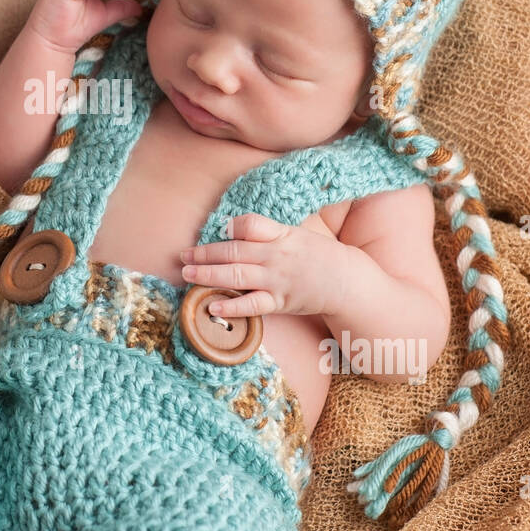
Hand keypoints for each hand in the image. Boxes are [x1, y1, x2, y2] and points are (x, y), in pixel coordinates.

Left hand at [178, 212, 346, 318]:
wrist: (346, 281)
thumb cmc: (316, 255)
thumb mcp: (295, 235)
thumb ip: (266, 233)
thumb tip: (230, 229)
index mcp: (281, 235)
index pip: (251, 225)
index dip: (230, 227)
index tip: (215, 230)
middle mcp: (276, 256)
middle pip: (235, 251)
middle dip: (205, 253)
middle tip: (183, 256)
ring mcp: (277, 280)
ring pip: (237, 275)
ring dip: (209, 275)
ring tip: (187, 274)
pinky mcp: (280, 302)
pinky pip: (253, 304)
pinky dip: (232, 305)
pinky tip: (212, 304)